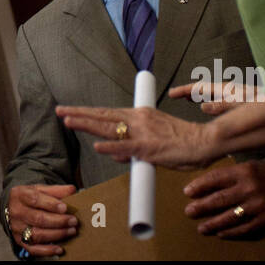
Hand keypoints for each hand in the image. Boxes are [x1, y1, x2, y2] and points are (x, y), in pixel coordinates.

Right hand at [5, 183, 78, 256]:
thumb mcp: (40, 189)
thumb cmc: (29, 198)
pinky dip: (47, 250)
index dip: (51, 204)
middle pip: (38, 218)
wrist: (14, 208)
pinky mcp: (20, 241)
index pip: (35, 199)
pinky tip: (60, 248)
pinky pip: (33, 249)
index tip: (65, 207)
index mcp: (20, 195)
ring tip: (71, 231)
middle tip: (73, 221)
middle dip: (58, 221)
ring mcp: (17, 228)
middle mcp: (16, 212)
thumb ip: (56, 190)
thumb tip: (72, 190)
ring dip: (57, 234)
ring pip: (37, 234)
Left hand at [56, 105, 218, 168]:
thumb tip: (115, 154)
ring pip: (110, 128)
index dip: (87, 112)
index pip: (107, 112)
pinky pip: (127, 148)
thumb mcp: (154, 138)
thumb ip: (133, 145)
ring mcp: (143, 133)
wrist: (204, 142)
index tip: (70, 111)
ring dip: (88, 124)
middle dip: (80, 114)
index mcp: (139, 115)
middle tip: (60, 111)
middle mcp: (138, 120)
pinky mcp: (150, 148)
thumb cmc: (181, 142)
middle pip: (103, 116)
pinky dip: (111, 147)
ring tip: (69, 121)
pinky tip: (98, 146)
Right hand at [168, 81, 264, 115]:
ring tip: (192, 100)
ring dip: (203, 97)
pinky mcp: (245, 102)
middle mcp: (231, 91)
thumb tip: (203, 106)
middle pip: (206, 89)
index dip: (184, 90)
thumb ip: (223, 106)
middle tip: (178, 96)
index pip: (200, 87)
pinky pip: (223, 102)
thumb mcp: (243, 105)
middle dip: (191, 92)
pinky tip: (217, 112)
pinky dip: (214, 104)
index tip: (171, 94)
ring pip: (215, 95)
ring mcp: (238, 96)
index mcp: (228, 90)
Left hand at [183, 161, 264, 237]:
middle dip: (202, 206)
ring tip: (201, 228)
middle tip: (189, 212)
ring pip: (230, 217)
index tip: (187, 192)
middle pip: (220, 199)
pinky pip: (244, 228)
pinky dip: (231, 232)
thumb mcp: (248, 165)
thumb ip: (229, 173)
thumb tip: (205, 182)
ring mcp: (258, 205)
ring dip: (213, 223)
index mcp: (244, 172)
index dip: (200, 186)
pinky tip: (220, 233)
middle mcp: (249, 188)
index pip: (216, 178)